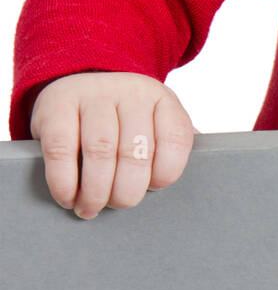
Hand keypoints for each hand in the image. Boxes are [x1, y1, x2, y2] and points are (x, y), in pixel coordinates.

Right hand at [29, 71, 197, 217]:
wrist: (80, 81)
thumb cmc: (124, 117)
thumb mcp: (155, 122)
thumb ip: (174, 146)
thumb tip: (208, 173)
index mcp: (162, 100)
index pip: (176, 140)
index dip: (165, 174)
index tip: (151, 188)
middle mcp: (131, 92)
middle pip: (136, 151)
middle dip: (126, 191)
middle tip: (116, 206)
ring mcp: (94, 94)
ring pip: (100, 150)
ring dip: (95, 191)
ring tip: (90, 209)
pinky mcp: (58, 104)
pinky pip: (62, 149)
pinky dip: (64, 181)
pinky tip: (68, 196)